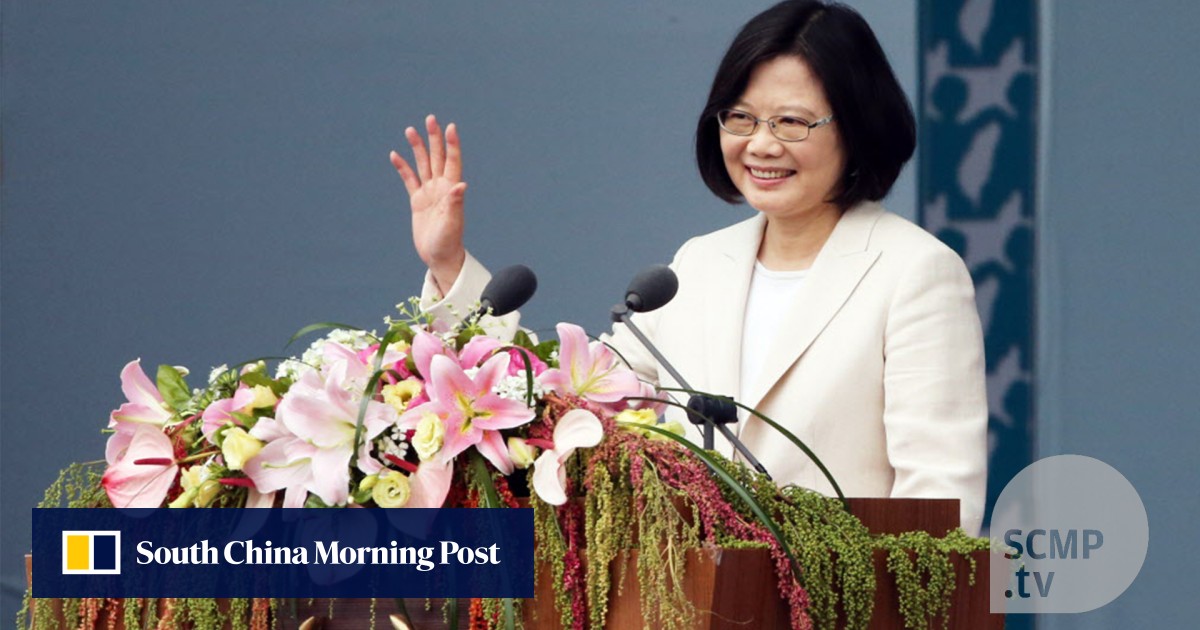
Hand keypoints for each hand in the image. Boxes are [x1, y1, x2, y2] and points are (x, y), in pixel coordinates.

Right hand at [390, 114, 466, 293]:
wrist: (439, 256)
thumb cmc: (449, 242)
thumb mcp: (452, 223)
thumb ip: (456, 203)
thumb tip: (461, 185)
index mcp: (451, 190)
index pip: (452, 161)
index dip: (452, 144)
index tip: (450, 127)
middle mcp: (441, 187)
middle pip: (437, 157)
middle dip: (434, 138)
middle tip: (430, 119)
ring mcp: (429, 193)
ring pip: (422, 165)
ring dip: (417, 148)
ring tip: (410, 130)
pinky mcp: (417, 201)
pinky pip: (409, 180)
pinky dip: (402, 168)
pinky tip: (395, 155)